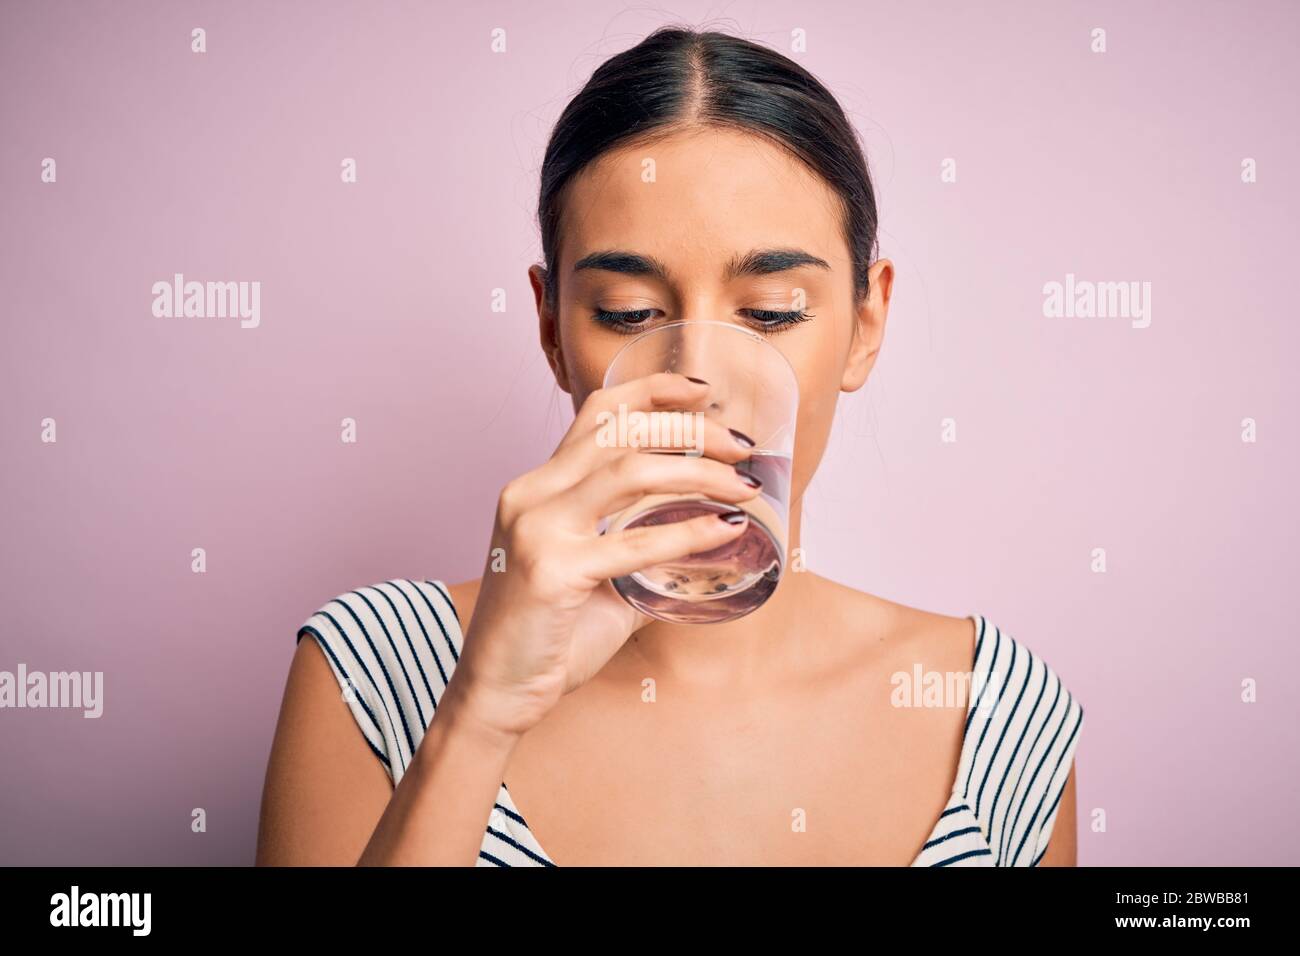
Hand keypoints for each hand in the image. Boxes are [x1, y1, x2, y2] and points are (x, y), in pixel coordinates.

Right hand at [448, 372, 760, 739]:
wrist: (496, 694)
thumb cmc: (547, 638)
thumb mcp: (596, 578)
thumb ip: (640, 551)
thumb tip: (707, 539)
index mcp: (537, 488)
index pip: (596, 414)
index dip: (651, 391)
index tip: (702, 391)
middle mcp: (531, 495)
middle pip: (621, 432)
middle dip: (691, 429)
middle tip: (741, 449)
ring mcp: (536, 529)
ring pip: (629, 471)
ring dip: (698, 471)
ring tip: (743, 488)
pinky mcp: (551, 571)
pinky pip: (634, 542)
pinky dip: (688, 532)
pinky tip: (724, 530)